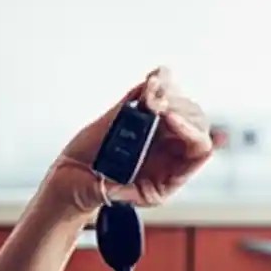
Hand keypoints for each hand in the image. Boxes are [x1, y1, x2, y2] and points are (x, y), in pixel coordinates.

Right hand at [42, 67, 218, 214]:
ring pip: (177, 104)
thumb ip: (117, 187)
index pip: (198, 149)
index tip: (168, 118)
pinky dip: (157, 82)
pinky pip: (151, 94)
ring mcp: (153, 129)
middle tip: (155, 106)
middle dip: (179, 108)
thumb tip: (124, 167)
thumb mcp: (110, 196)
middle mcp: (167, 149)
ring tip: (149, 92)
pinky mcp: (133, 114)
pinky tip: (156, 75)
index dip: (190, 131)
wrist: (71, 180)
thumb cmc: (92, 191)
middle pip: (194, 120)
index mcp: (169, 173)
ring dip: (167, 93)